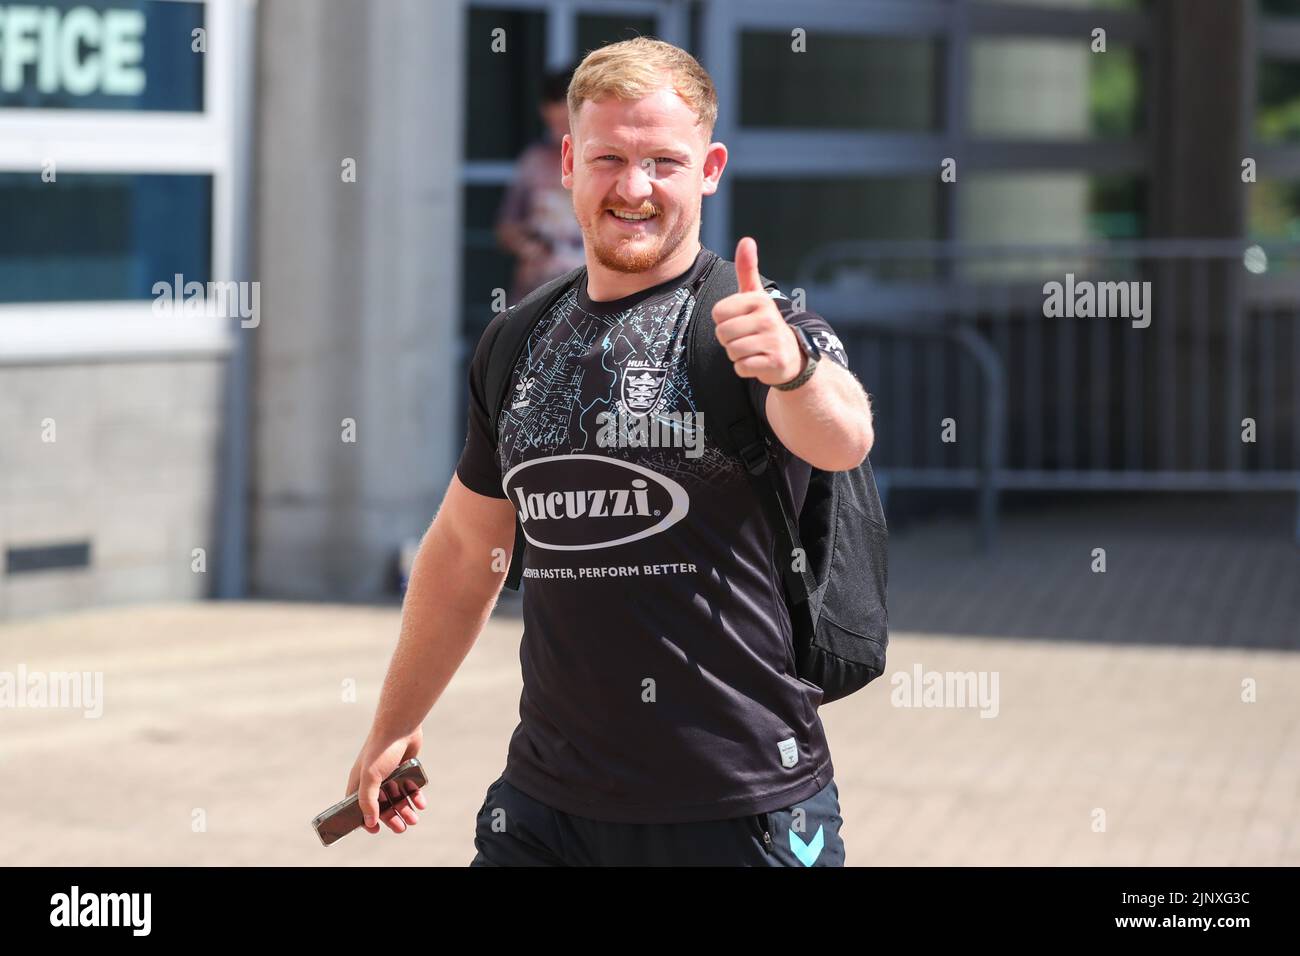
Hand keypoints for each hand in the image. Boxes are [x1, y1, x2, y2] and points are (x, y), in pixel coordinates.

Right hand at [345, 725, 427, 834]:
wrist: (401, 727)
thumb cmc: (381, 750)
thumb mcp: (370, 777)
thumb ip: (368, 800)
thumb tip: (369, 822)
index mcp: (359, 782)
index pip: (359, 807)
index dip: (366, 819)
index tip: (375, 830)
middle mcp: (374, 780)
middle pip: (382, 805)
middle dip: (391, 818)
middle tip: (401, 828)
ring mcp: (390, 774)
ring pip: (397, 798)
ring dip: (405, 810)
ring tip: (414, 820)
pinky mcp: (405, 769)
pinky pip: (410, 787)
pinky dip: (415, 796)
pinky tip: (421, 804)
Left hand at [710, 237, 802, 385]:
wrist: (792, 356)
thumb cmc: (764, 323)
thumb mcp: (756, 296)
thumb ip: (747, 270)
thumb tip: (746, 240)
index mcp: (759, 300)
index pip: (718, 313)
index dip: (724, 321)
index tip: (741, 321)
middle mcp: (768, 318)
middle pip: (722, 333)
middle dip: (729, 340)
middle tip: (747, 338)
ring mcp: (773, 341)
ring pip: (731, 351)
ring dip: (737, 354)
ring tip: (753, 349)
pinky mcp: (774, 363)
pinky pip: (741, 367)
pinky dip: (745, 368)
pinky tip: (758, 361)